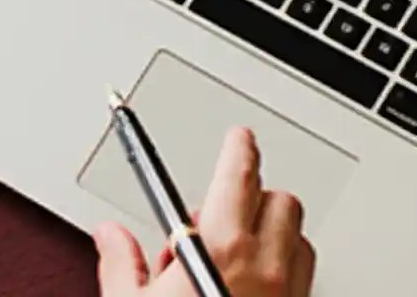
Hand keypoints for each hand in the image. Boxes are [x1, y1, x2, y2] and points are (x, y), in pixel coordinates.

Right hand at [94, 127, 315, 296]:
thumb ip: (122, 263)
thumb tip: (109, 236)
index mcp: (221, 249)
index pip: (238, 173)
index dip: (238, 148)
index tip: (238, 137)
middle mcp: (265, 267)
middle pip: (278, 199)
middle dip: (250, 198)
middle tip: (211, 221)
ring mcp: (290, 295)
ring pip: (298, 236)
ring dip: (272, 233)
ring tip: (231, 257)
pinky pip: (307, 274)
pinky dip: (286, 267)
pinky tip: (251, 286)